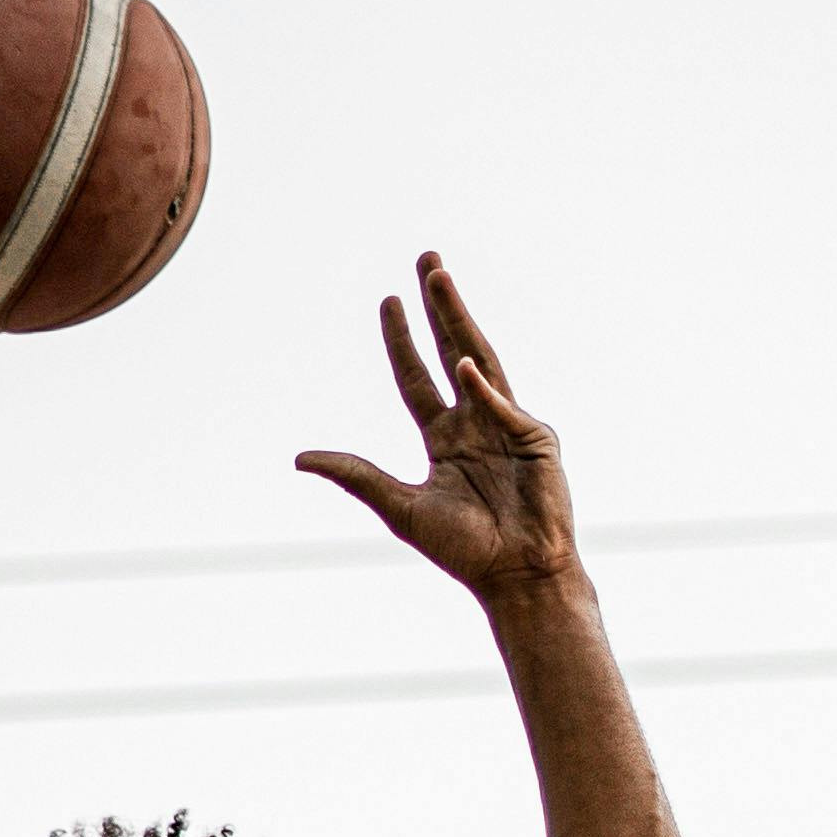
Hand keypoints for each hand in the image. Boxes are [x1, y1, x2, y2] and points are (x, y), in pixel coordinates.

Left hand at [296, 253, 579, 604]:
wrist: (517, 577)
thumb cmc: (465, 552)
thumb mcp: (401, 509)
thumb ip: (356, 477)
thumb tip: (299, 458)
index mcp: (444, 440)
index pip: (416, 378)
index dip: (400, 340)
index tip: (388, 300)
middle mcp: (475, 424)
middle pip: (450, 351)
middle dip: (438, 306)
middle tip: (427, 260)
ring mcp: (508, 425)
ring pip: (479, 357)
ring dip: (458, 316)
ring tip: (439, 276)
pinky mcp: (537, 437)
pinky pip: (504, 404)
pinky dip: (483, 387)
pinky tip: (461, 365)